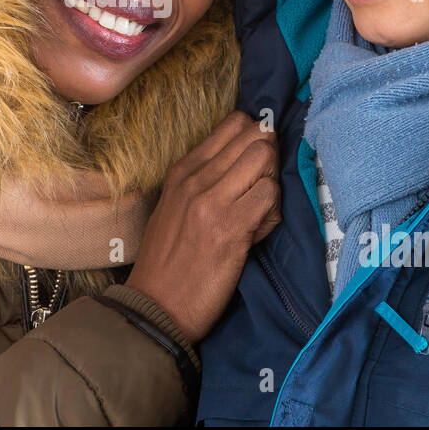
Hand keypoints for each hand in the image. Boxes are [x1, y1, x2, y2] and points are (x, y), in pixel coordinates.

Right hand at [125, 110, 280, 344]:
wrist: (154, 306)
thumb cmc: (168, 261)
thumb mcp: (175, 207)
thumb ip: (206, 181)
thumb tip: (247, 162)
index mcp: (182, 170)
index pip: (234, 124)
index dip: (255, 138)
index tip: (255, 164)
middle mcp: (196, 178)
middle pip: (254, 136)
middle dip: (269, 159)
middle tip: (261, 189)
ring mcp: (213, 200)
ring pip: (265, 158)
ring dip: (272, 183)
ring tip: (260, 210)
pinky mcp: (231, 227)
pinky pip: (270, 195)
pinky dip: (273, 211)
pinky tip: (259, 229)